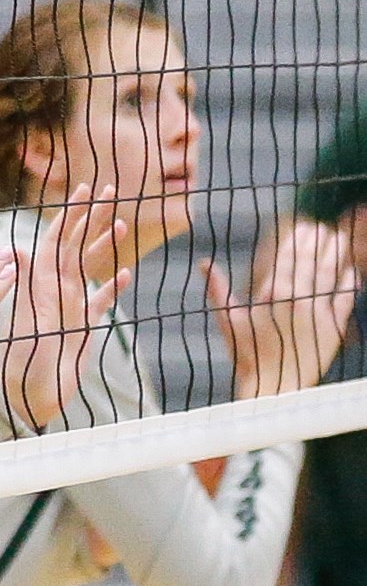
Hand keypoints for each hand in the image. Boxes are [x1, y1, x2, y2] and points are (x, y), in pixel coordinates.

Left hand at [0, 187, 133, 434]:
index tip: (84, 190)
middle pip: (75, 245)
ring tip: (121, 224)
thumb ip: (27, 284)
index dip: (70, 215)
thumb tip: (20, 248)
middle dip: (91, 217)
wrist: (35, 395)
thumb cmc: (27, 361)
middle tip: (108, 191)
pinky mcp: (83, 324)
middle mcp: (56, 290)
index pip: (57, 241)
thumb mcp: (26, 319)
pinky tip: (126, 274)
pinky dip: (113, 285)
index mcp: (43, 285)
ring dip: (104, 245)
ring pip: (89, 267)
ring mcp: (70, 305)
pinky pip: (101, 300)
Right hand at [214, 220, 354, 401]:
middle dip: (317, 241)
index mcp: (272, 296)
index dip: (297, 240)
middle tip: (322, 227)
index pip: (288, 259)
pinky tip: (352, 269)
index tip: (303, 226)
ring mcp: (319, 313)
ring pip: (330, 275)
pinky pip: (346, 299)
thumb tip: (204, 263)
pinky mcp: (335, 328)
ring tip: (340, 237)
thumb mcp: (229, 322)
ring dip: (336, 254)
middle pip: (311, 262)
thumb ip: (219, 291)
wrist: (274, 388)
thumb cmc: (248, 354)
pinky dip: (350, 282)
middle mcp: (298, 301)